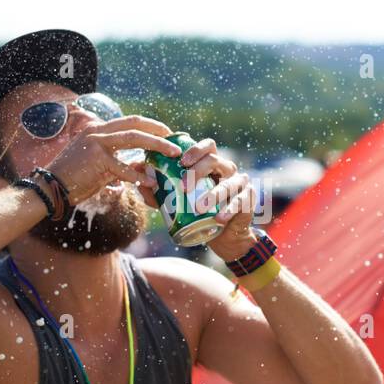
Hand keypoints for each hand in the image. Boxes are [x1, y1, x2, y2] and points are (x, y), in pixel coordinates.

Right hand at [48, 115, 181, 204]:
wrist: (51, 187)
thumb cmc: (75, 178)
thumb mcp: (99, 165)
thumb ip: (119, 162)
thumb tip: (141, 167)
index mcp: (98, 129)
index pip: (130, 121)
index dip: (151, 125)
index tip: (166, 133)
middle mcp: (98, 131)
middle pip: (135, 124)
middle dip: (158, 131)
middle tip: (175, 140)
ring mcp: (97, 143)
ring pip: (133, 138)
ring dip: (156, 145)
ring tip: (172, 153)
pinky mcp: (97, 159)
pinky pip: (123, 167)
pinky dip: (138, 175)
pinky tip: (150, 182)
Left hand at [148, 137, 258, 261]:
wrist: (223, 236)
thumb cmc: (198, 214)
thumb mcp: (175, 202)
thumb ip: (156, 188)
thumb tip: (134, 170)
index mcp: (211, 164)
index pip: (207, 146)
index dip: (195, 150)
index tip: (180, 161)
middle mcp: (227, 170)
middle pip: (215, 160)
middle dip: (198, 171)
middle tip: (183, 186)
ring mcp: (241, 183)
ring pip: (230, 182)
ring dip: (214, 193)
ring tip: (200, 206)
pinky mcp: (249, 200)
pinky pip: (241, 202)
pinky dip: (229, 209)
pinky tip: (219, 217)